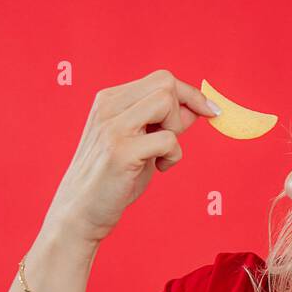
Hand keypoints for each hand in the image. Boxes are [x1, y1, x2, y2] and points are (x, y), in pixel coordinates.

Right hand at [43, 69, 217, 247]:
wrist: (80, 212)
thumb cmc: (113, 179)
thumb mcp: (140, 143)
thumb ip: (164, 123)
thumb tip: (197, 107)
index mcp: (109, 100)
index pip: (161, 79)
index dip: (190, 94)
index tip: (210, 111)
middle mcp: (108, 107)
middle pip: (165, 84)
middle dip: (182, 111)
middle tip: (170, 140)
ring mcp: (112, 128)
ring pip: (165, 102)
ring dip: (175, 131)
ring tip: (161, 154)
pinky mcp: (120, 152)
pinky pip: (168, 140)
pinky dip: (174, 156)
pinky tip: (159, 169)